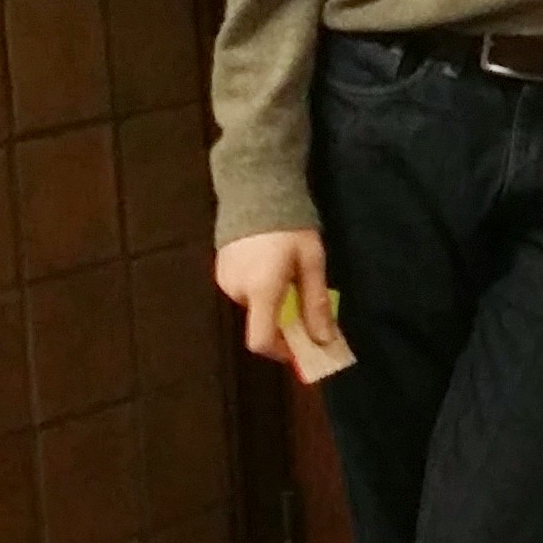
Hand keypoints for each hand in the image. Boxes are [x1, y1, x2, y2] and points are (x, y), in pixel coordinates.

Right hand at [215, 229, 333, 367]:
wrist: (256, 190)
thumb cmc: (290, 226)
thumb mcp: (312, 263)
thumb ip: (316, 303)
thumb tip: (323, 339)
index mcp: (260, 290)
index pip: (261, 341)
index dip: (282, 353)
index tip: (303, 348)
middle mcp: (237, 290)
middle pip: (261, 322)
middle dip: (284, 321)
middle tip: (305, 303)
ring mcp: (224, 280)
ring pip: (253, 307)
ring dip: (273, 303)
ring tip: (290, 277)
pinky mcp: (220, 270)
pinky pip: (244, 291)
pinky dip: (260, 290)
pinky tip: (272, 267)